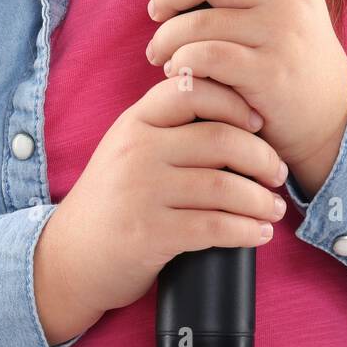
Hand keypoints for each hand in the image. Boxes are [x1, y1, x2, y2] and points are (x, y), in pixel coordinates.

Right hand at [35, 75, 289, 336]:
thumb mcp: (129, 148)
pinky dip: (246, 230)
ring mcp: (142, 191)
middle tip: (278, 172)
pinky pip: (214, 226)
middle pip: (220, 138)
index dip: (234, 102)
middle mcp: (137, 149)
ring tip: (275, 208)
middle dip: (262, 157)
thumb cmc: (112, 200)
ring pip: (223, 186)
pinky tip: (259, 233)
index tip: (259, 123)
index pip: (192, 89)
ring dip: (261, 199)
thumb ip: (167, 127)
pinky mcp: (149, 234)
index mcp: (136, 121)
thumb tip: (237, 115)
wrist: (68, 257)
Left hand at [146, 0, 346, 195]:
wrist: (331, 115)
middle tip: (156, 11)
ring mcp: (282, 34)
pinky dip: (182, 62)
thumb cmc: (289, 56)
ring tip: (159, 51)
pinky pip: (206, 56)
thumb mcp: (273, 13)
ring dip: (166, 37)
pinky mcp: (269, 73)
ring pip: (199, 21)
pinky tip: (177, 70)